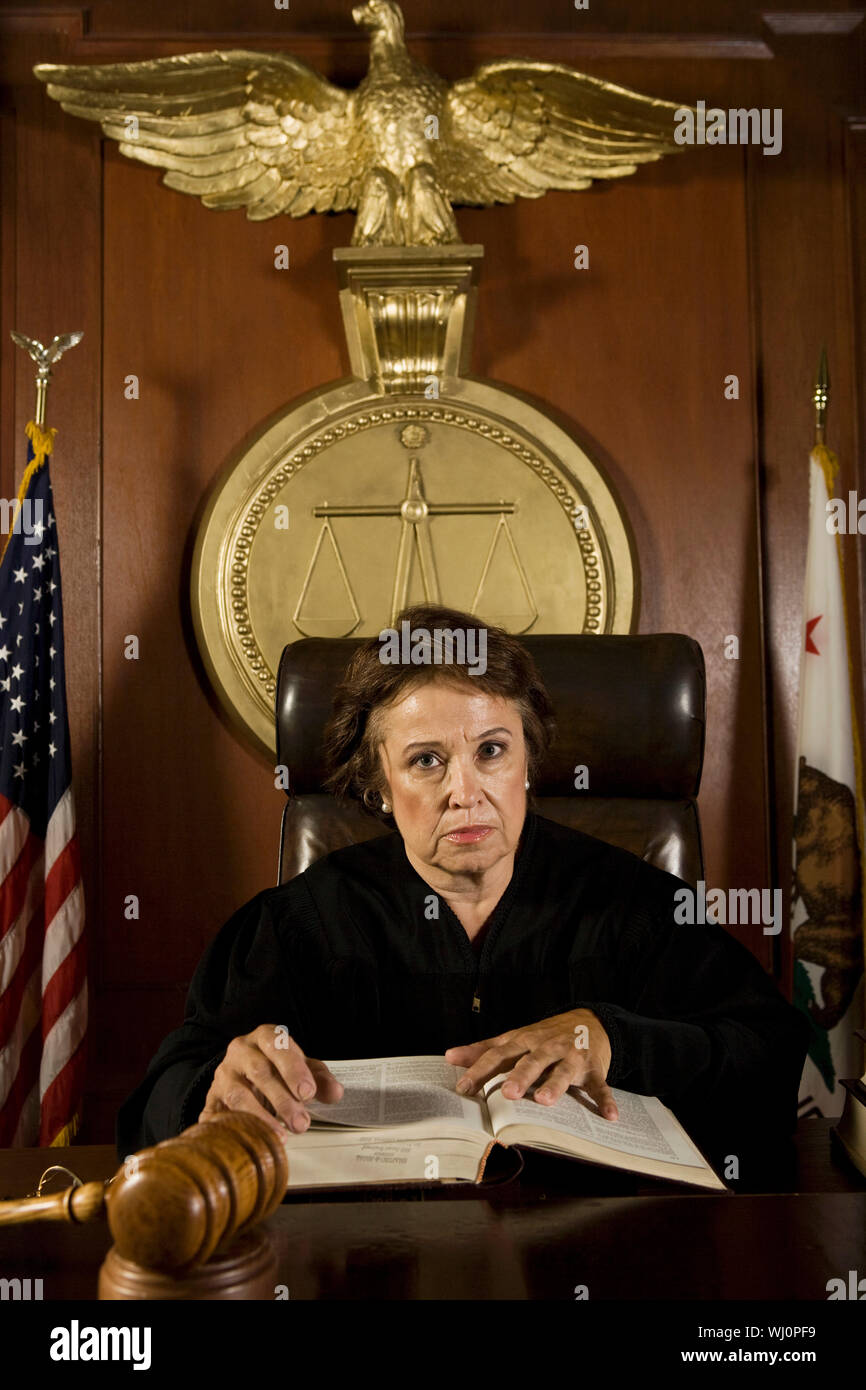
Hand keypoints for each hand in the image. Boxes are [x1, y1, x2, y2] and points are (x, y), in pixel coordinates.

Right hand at [198, 1024, 343, 1135]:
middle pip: (260, 1072)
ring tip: (281, 1136)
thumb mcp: (302, 1068)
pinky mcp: (211, 1098)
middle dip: (283, 1100)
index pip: (278, 1045)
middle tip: (301, 1124)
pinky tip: (250, 1140)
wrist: (241, 1073)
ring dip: (262, 1118)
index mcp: (265, 1037)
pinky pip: (218, 1114)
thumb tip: (335, 1093)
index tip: (308, 1092)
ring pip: (239, 1095)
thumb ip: (320, 1078)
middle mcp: (240, 1051)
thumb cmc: (275, 1068)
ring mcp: (223, 1074)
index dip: (293, 1069)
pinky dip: (234, 1128)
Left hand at [445, 1008, 617, 1120]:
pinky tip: (609, 1115)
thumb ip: (483, 1049)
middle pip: (531, 1061)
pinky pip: (600, 1085)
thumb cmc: (543, 1036)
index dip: (480, 1070)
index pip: (498, 1055)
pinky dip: (605, 1099)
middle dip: (520, 1076)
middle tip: (507, 1093)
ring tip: (546, 1101)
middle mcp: (547, 1046)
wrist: (588, 1020)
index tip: (463, 1088)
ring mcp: (571, 1056)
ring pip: (563, 1071)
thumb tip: (448, 1057)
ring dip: (556, 1085)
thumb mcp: (514, 1039)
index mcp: (524, 1040)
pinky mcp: (594, 1067)